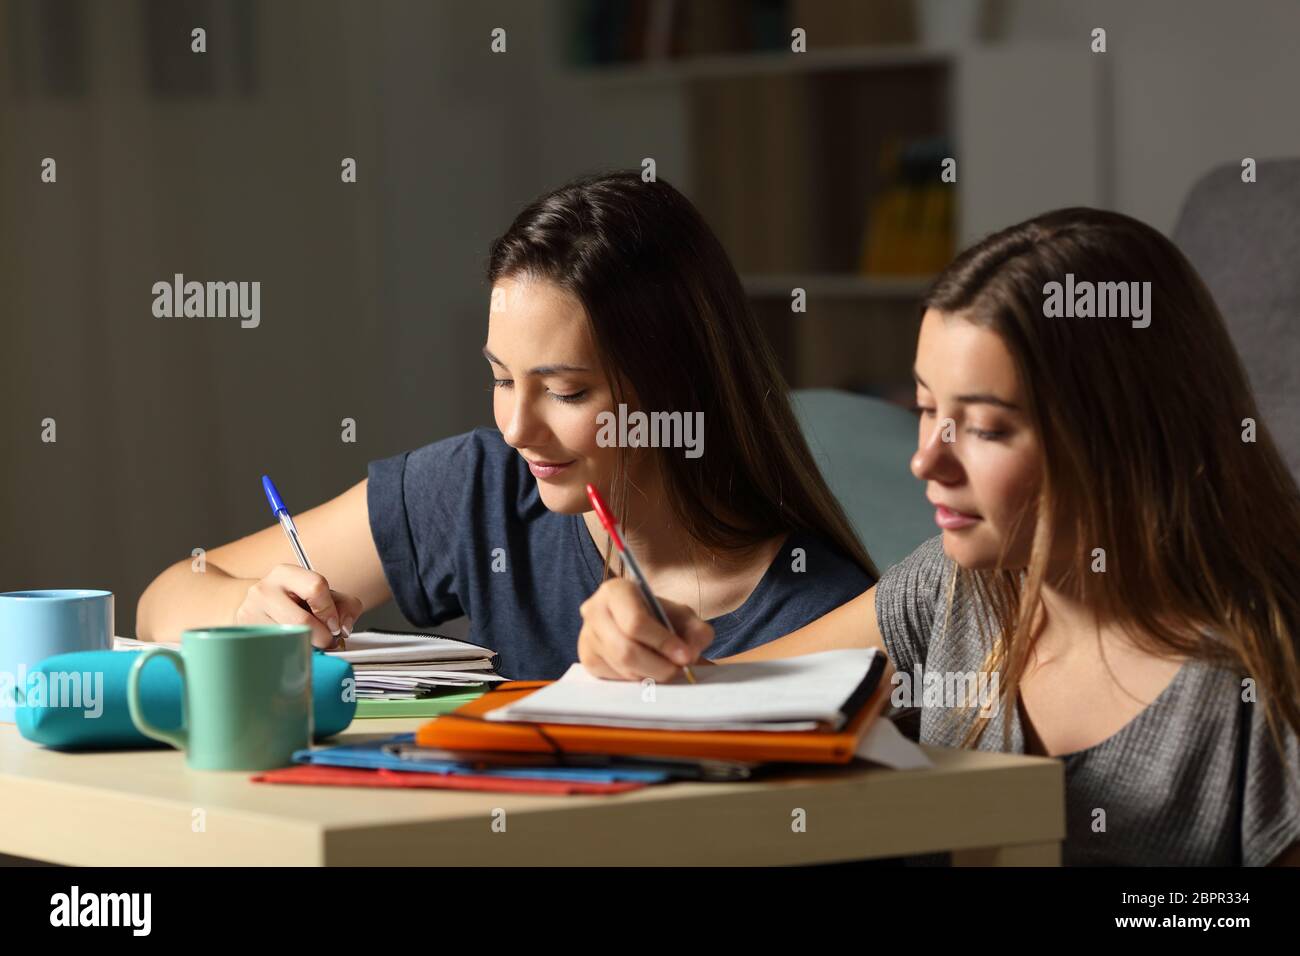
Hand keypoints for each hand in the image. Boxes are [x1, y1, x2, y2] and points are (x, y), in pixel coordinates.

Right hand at [234, 564, 363, 648]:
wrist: (256, 610)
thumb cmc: (295, 603)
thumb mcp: (323, 596)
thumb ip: (345, 606)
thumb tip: (345, 627)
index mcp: (285, 573)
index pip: (316, 587)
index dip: (330, 611)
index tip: (334, 625)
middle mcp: (263, 590)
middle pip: (301, 620)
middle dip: (321, 636)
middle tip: (325, 641)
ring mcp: (249, 613)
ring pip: (287, 639)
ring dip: (305, 646)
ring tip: (308, 643)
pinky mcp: (245, 635)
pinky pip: (274, 651)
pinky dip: (289, 652)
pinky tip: (291, 647)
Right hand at [578, 578, 713, 680]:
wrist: (641, 623)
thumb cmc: (661, 616)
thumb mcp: (684, 616)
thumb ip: (696, 631)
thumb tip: (689, 654)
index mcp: (615, 591)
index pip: (635, 622)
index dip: (663, 643)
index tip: (686, 656)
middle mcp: (593, 611)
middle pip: (626, 651)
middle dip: (659, 666)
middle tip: (680, 670)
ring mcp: (586, 637)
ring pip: (622, 668)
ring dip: (651, 675)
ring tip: (668, 668)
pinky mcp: (587, 660)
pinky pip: (615, 679)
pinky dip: (638, 679)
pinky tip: (648, 669)